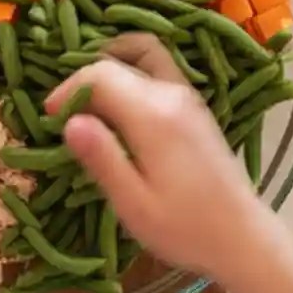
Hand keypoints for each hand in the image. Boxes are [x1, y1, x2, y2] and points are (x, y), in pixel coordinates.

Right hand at [44, 33, 292, 292]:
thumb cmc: (185, 228)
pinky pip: (157, 70)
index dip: (68, 88)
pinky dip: (130, 72)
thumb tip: (70, 121)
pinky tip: (118, 106)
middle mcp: (172, 94)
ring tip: (88, 98)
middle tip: (64, 111)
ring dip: (110, 65)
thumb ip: (102, 158)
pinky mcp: (195, 107)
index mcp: (154, 116)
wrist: (242, 237)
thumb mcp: (134, 204)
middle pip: (118, 61)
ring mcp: (188, 96)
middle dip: (84, 78)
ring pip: (143, 55)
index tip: (49, 116)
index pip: (99, 75)